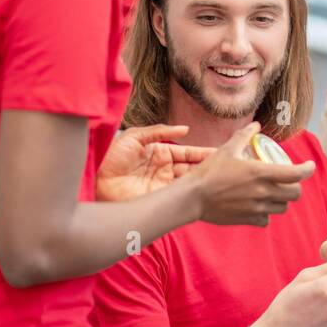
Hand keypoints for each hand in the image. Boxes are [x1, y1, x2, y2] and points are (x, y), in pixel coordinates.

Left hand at [96, 125, 214, 201]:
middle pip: (192, 167)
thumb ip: (159, 130)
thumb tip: (185, 129)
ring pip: (189, 180)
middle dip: (209, 166)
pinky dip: (191, 190)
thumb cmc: (110, 157)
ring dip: (203, 178)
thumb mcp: (134, 136)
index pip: (187, 152)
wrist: (95, 180)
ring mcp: (163, 184)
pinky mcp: (159, 197)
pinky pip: (179, 192)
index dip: (203, 152)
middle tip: (230, 165)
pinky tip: (204, 187)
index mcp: (160, 152)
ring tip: (222, 175)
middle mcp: (164, 169)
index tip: (221, 152)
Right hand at [189, 122, 314, 225]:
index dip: (307, 169)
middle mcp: (263, 192)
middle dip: (295, 186)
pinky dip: (266, 213)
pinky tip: (258, 206)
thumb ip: (244, 136)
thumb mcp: (227, 149)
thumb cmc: (209, 171)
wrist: (192, 197)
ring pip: (282, 207)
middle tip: (289, 181)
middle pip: (295, 194)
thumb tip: (256, 124)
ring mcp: (257, 207)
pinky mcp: (248, 219)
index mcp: (261, 173)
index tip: (309, 166)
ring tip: (274, 192)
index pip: (296, 174)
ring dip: (282, 200)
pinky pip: (266, 219)